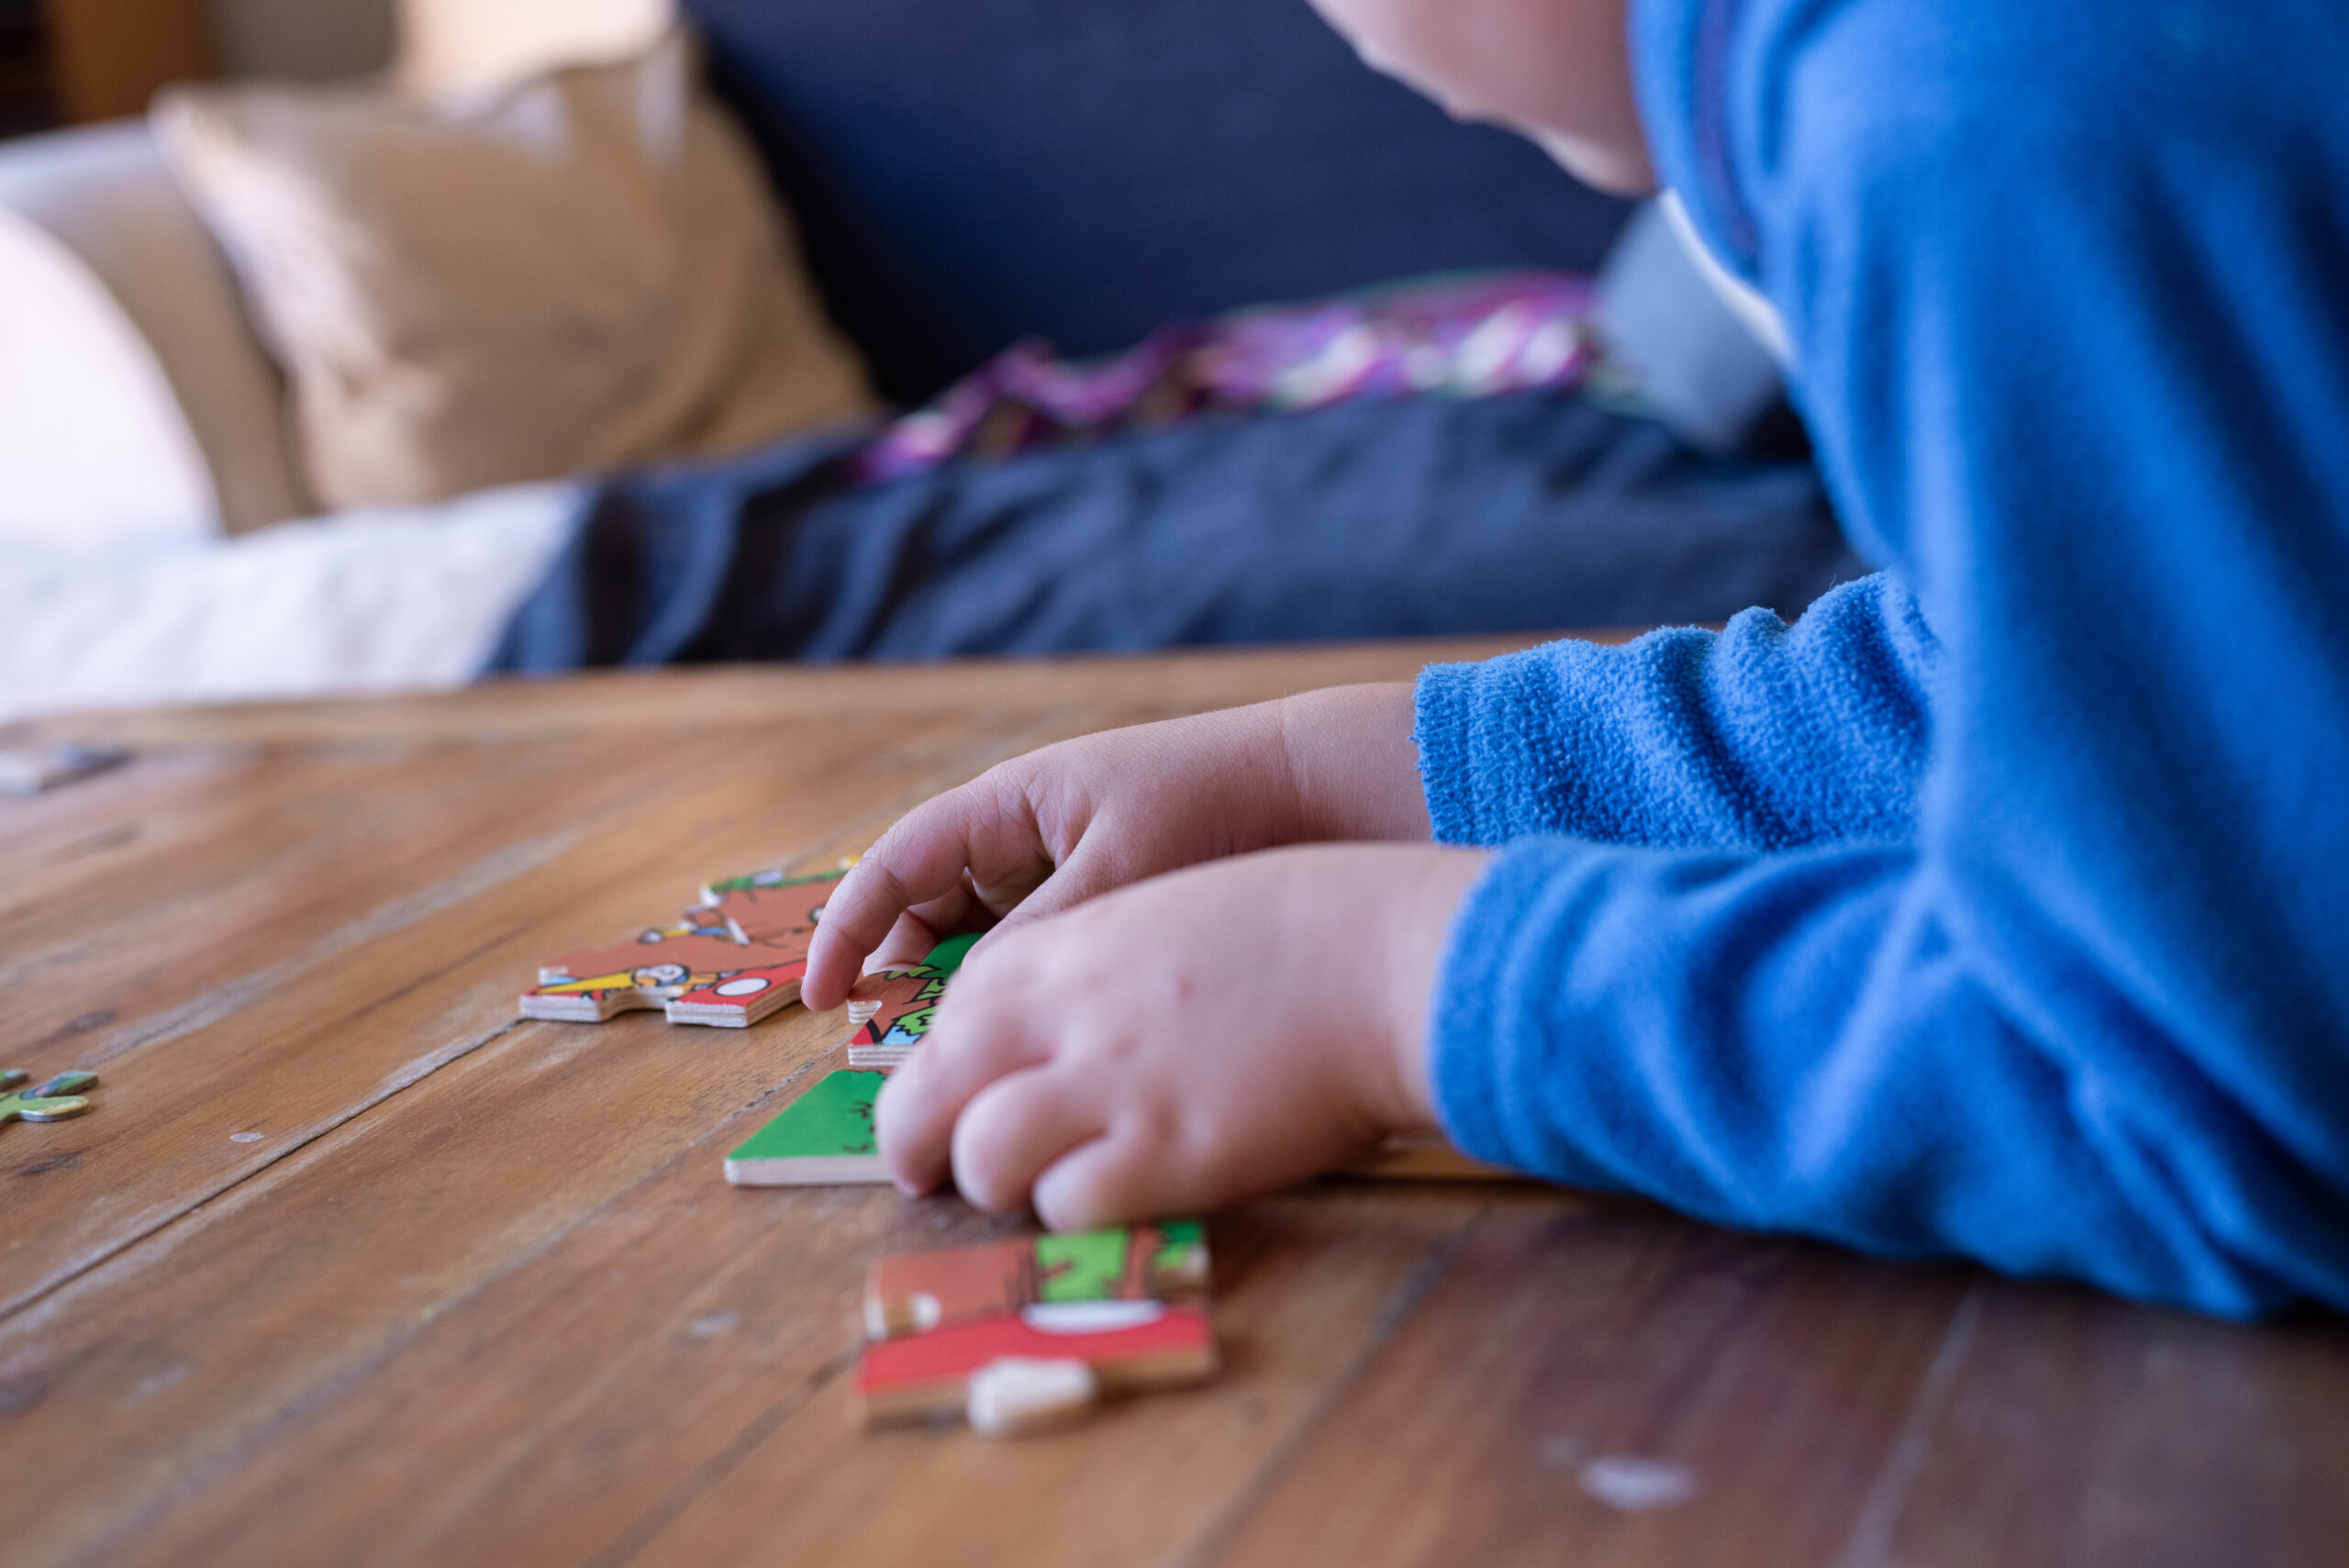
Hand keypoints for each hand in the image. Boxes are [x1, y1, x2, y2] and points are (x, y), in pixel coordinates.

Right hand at [802, 684, 1429, 1009]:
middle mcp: (1028, 830)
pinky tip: (1031, 1045)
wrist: (1323, 790)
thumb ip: (1038, 939)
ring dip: (961, 991)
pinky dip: (1020, 993)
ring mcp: (1066, 864)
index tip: (818, 999)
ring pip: (981, 936)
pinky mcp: (1108, 901)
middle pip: (930, 906)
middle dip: (902, 974)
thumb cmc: (1216, 809)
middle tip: (897, 1054)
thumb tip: (967, 1012)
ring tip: (961, 1062)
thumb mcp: (1117, 876)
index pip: (899, 862)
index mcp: (1014, 800)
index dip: (849, 928)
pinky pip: (1037, 950)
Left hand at [873, 842, 1491, 1229]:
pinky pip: (1065, 1205)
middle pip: (927, 1089)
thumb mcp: (1172, 914)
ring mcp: (1113, 1084)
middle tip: (931, 1172)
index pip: (952, 1012)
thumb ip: (1104, 968)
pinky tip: (1111, 1196)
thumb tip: (1062, 1034)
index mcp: (1070, 948)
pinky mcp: (1166, 1152)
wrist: (1386, 956)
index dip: (939, 1063)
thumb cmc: (1304, 930)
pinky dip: (1071, 1211)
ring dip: (993, 1181)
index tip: (951, 1093)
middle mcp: (1070, 1014)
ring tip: (1030, 1189)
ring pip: (980, 1154)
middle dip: (912, 1141)